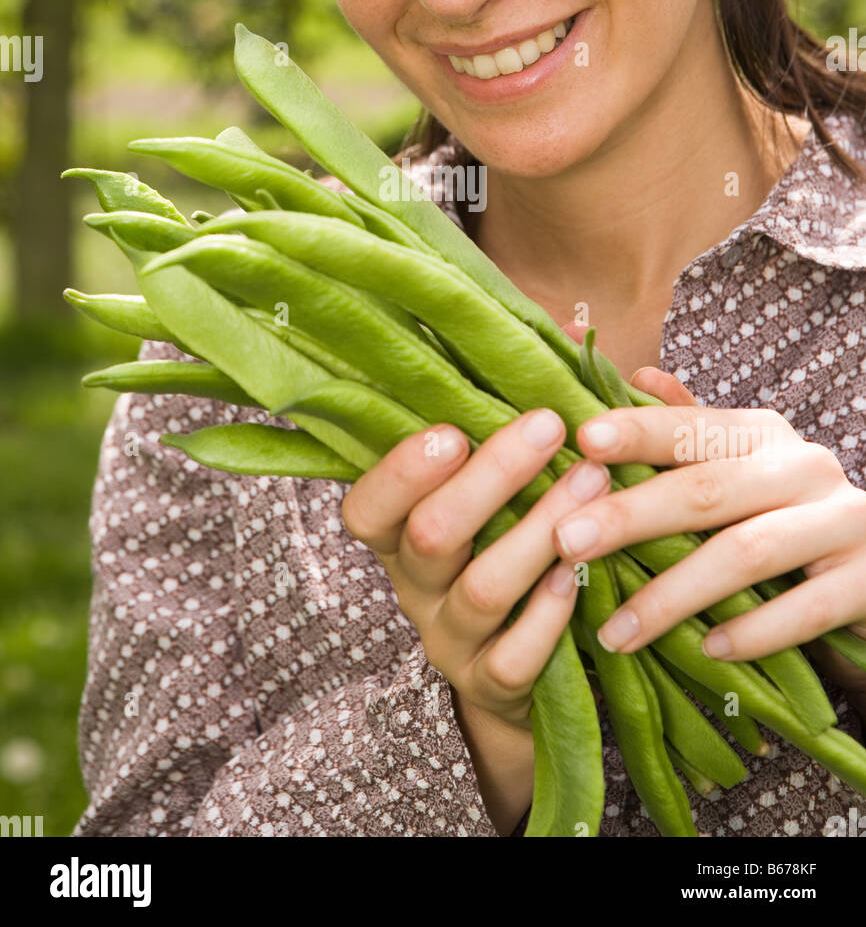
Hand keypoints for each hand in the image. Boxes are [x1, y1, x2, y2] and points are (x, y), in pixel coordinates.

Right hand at [341, 409, 609, 729]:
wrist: (516, 669)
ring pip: (481, 588)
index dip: (401, 471)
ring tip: (592, 483)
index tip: (453, 430)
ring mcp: (450, 640)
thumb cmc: (509, 545)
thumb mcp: (500, 491)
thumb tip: (578, 333)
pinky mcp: (493, 684)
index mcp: (398, 535)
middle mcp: (414, 587)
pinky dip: (548, 613)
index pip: (365, 507)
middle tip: (549, 427)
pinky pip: (514, 656)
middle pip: (431, 534)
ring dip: (538, 530)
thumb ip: (523, 420)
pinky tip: (578, 573)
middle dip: (492, 477)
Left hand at [552, 333, 865, 701]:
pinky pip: (805, 609)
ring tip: (615, 631)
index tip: (584, 441)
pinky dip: (752, 632)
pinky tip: (706, 651)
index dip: (639, 430)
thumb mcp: (740, 467)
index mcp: (762, 434)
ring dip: (673, 594)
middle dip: (631, 515)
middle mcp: (804, 467)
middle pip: (707, 488)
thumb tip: (637, 376)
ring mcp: (842, 522)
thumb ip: (689, 428)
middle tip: (565, 541)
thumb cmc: (783, 517)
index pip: (692, 427)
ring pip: (746, 552)